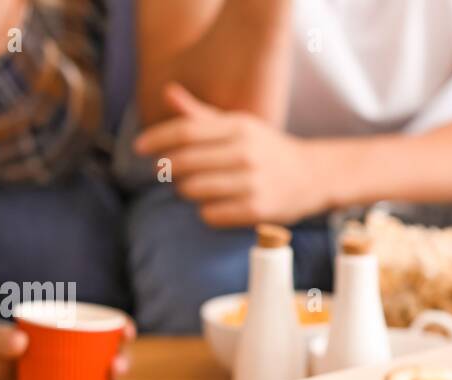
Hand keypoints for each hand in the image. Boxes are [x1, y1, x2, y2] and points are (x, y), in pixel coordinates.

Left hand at [134, 84, 324, 227]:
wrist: (313, 176)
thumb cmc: (268, 150)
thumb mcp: (239, 126)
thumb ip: (201, 115)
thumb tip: (167, 93)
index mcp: (238, 127)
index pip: (186, 131)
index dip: (157, 139)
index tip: (138, 148)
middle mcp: (245, 153)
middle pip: (184, 162)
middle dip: (169, 169)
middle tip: (167, 172)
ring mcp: (251, 182)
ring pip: (193, 190)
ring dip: (186, 191)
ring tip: (194, 188)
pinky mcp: (256, 210)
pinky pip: (210, 214)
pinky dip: (205, 212)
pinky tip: (215, 206)